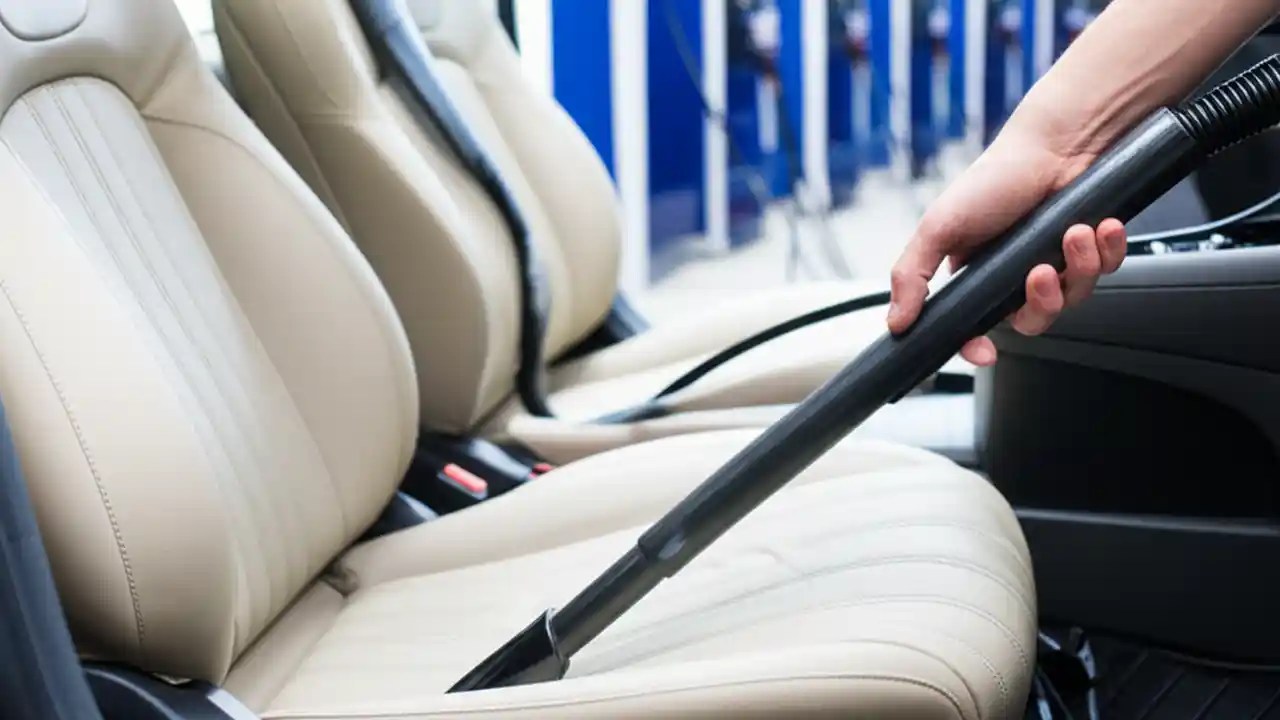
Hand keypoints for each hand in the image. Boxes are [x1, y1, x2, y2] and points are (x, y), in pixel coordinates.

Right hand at [886, 124, 1127, 365]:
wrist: (1054, 144)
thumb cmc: (995, 179)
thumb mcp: (938, 227)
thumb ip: (911, 276)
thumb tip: (895, 322)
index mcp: (974, 276)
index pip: (972, 328)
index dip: (977, 346)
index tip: (984, 352)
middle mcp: (1013, 277)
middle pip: (1030, 321)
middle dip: (1041, 301)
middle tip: (1039, 271)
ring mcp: (1054, 265)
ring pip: (1071, 299)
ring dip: (1078, 268)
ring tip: (1073, 233)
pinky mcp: (1089, 252)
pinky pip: (1105, 271)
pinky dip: (1107, 250)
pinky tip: (1099, 227)